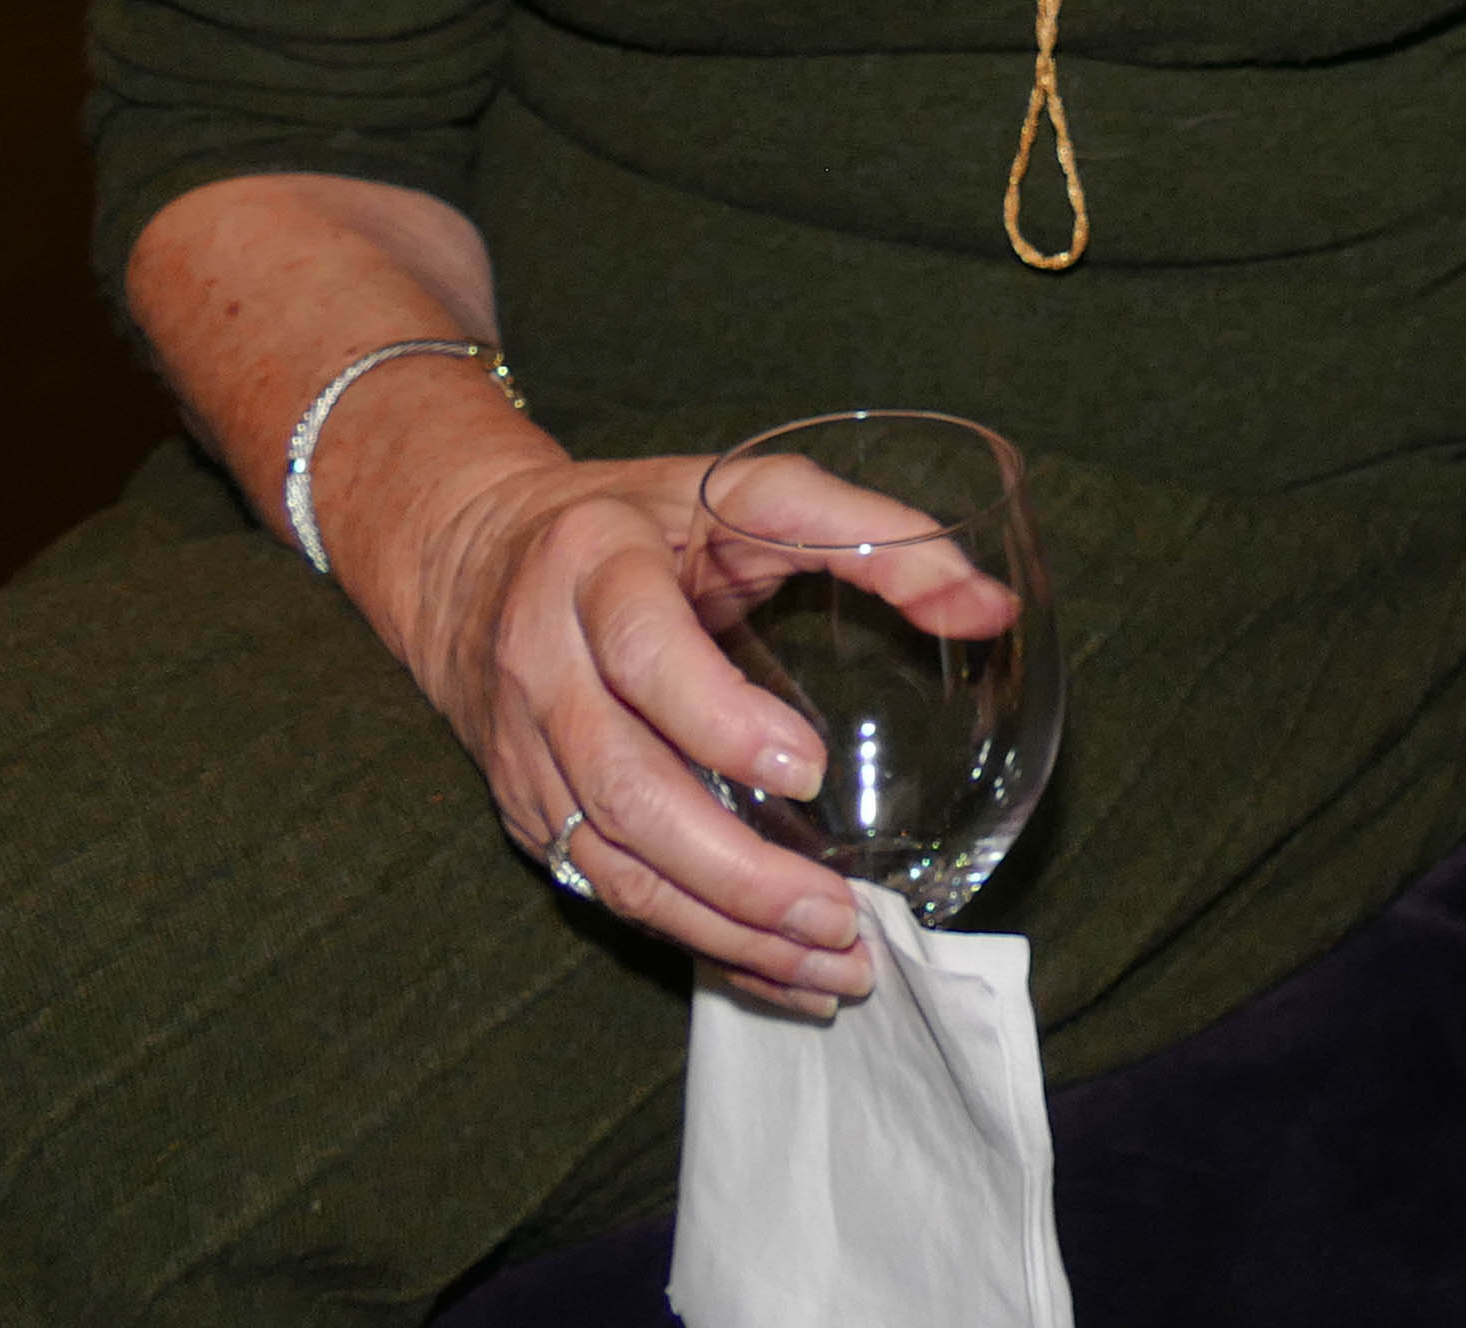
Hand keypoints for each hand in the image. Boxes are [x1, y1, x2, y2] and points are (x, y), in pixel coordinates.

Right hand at [369, 444, 1009, 1013]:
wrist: (474, 558)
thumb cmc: (646, 520)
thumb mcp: (750, 493)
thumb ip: (874, 535)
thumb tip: (990, 608)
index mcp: (597, 570)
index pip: (646, 654)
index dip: (718, 720)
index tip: (807, 771)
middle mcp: (544, 669)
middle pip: (625, 789)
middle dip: (733, 870)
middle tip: (837, 915)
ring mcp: (526, 753)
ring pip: (612, 862)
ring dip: (721, 929)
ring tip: (826, 967)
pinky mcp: (528, 812)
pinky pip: (606, 889)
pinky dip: (692, 940)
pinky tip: (774, 972)